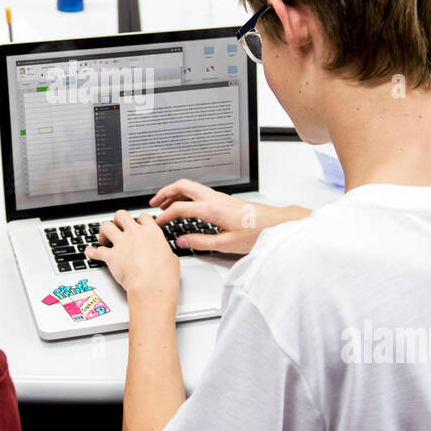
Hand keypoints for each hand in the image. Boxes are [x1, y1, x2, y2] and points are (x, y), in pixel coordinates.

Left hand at [86, 209, 178, 303]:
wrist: (152, 287)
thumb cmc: (164, 276)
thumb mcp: (171, 257)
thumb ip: (163, 250)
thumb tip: (163, 253)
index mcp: (151, 232)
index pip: (143, 216)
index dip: (138, 221)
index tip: (136, 226)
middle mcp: (135, 233)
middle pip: (121, 215)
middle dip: (118, 221)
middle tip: (117, 229)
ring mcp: (122, 243)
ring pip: (106, 226)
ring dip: (104, 232)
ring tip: (104, 239)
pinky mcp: (111, 256)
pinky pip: (96, 251)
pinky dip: (91, 252)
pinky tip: (90, 252)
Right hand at [150, 178, 306, 255]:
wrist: (276, 224)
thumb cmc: (257, 232)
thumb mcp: (226, 244)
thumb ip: (201, 242)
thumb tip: (183, 242)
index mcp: (212, 209)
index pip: (180, 208)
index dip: (164, 216)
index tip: (157, 223)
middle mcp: (214, 198)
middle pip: (183, 186)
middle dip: (165, 192)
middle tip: (154, 202)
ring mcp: (220, 197)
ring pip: (191, 187)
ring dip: (175, 193)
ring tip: (165, 203)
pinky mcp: (224, 200)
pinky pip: (199, 192)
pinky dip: (186, 196)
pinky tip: (186, 206)